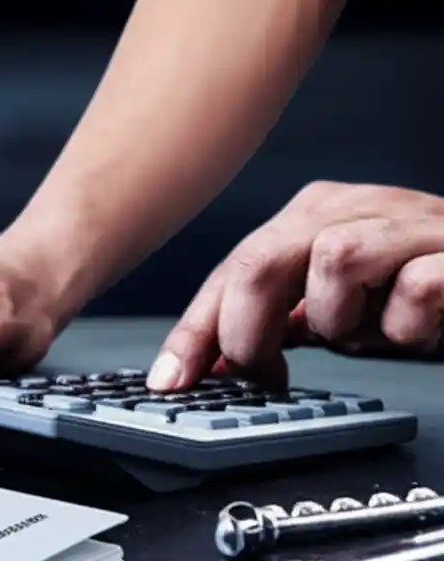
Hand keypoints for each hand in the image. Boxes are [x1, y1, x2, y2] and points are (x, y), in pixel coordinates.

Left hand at [148, 181, 443, 391]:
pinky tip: (414, 331)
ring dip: (336, 318)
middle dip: (246, 328)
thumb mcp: (340, 309)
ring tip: (362, 335)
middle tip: (260, 372)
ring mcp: (410, 224)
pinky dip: (406, 324)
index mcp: (315, 216)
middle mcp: (356, 209)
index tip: (171, 380)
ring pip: (333, 259)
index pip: (232, 269)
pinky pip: (416, 288)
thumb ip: (279, 326)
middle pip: (264, 258)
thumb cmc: (424, 293)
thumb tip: (211, 362)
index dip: (195, 330)